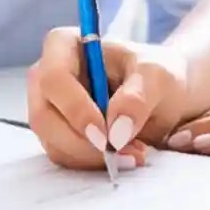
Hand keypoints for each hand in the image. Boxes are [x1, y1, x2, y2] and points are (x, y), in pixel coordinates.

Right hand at [27, 27, 187, 170]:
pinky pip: (64, 157)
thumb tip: (115, 130)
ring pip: (53, 143)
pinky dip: (93, 164)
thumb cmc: (156, 74)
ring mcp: (49, 107)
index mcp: (64, 45)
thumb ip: (137, 98)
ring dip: (92, 157)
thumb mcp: (158, 77)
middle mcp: (47, 76)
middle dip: (84, 143)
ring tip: (134, 153)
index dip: (75, 109)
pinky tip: (123, 156)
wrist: (164, 94)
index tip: (105, 134)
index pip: (53, 78)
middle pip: (44, 117)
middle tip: (125, 152)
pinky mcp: (57, 134)